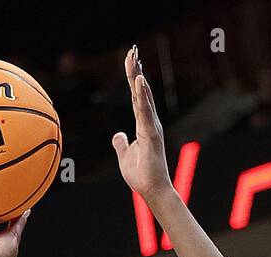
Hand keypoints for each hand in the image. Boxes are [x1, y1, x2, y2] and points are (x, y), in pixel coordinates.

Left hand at [111, 46, 171, 200]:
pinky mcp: (151, 135)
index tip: (130, 61)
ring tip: (134, 59)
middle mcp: (149, 123)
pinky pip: (145, 111)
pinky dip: (143, 95)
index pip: (136, 98)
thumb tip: (117, 134)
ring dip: (138, 78)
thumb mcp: (125, 156)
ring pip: (143, 98)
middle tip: (132, 51)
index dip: (133, 79)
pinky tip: (139, 81)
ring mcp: (152, 127)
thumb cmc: (141, 175)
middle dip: (135, 71)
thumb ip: (121, 143)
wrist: (152, 190)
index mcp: (143, 126)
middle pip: (140, 92)